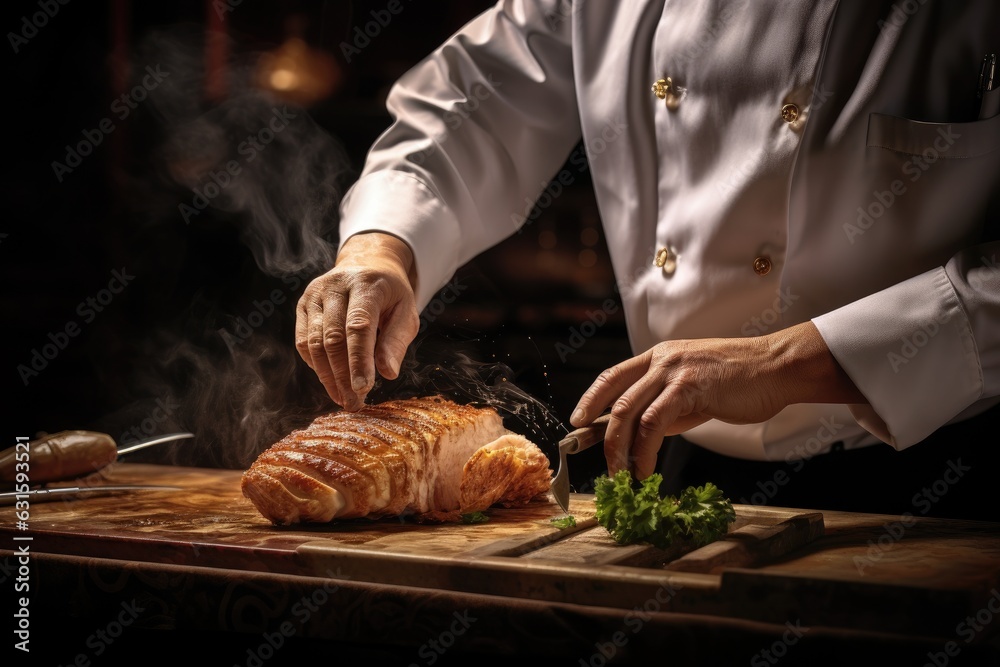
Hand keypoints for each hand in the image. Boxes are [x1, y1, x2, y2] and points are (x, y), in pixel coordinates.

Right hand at [295, 232, 419, 409]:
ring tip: (343, 399)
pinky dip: (315, 364)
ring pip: (313, 342)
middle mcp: (335, 286)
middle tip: (354, 403)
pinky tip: (331, 379)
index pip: (359, 327)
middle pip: (333, 338)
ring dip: (327, 376)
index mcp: (366, 285)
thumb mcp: (406, 313)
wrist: (367, 263)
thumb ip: (396, 342)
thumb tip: (388, 373)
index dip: (359, 360)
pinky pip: (302, 341)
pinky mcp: (302, 304)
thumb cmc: (390, 295)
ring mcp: (314, 294)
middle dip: (342, 376)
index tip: (363, 389)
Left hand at [569, 322, 865, 479]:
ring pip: (629, 412)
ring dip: (621, 449)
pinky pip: (653, 423)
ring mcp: (674, 370)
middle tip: (605, 465)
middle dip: (603, 436)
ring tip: (624, 475)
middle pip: (615, 398)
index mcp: (659, 356)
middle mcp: (661, 359)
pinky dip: (644, 450)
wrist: (777, 368)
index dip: (591, 399)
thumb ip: (669, 407)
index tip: (578, 421)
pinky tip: (647, 469)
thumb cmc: (741, 381)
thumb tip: (645, 434)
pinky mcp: (688, 387)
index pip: (613, 376)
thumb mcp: (695, 390)